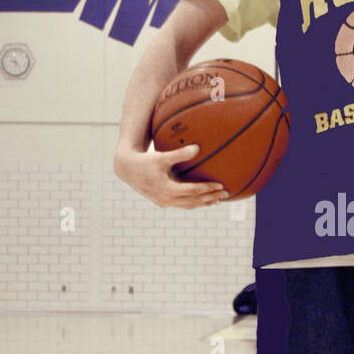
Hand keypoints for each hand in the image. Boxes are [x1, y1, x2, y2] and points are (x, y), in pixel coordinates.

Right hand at [115, 143, 229, 208]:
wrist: (127, 169)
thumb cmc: (145, 161)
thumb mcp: (161, 157)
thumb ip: (179, 154)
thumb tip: (197, 148)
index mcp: (166, 189)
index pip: (192, 191)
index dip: (207, 189)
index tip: (220, 184)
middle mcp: (166, 199)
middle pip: (193, 202)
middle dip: (211, 198)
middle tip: (226, 193)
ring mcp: (164, 202)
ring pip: (189, 205)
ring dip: (204, 203)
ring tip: (219, 199)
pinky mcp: (163, 202)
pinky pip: (183, 205)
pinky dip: (194, 203)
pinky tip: (204, 199)